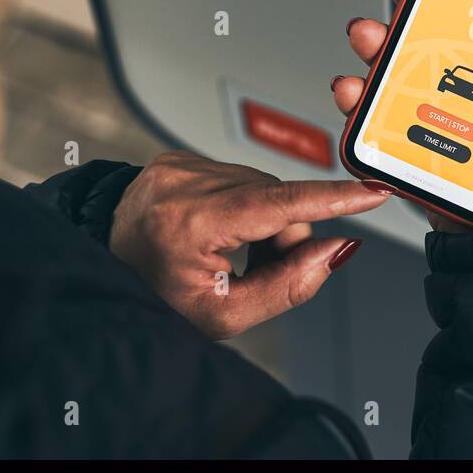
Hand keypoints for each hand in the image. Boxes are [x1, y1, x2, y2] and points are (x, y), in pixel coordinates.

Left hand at [110, 151, 389, 337]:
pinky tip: (218, 231)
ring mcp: (177, 164)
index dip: (333, 200)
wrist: (99, 270)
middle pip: (278, 198)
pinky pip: (238, 177)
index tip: (373, 191)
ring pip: (263, 185)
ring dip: (265, 220)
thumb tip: (337, 250)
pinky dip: (243, 205)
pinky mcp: (178, 157)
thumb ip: (289, 285)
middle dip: (286, 235)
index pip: (277, 205)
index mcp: (188, 222)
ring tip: (232, 253)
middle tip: (259, 270)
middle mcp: (181, 183)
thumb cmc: (154, 299)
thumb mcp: (223, 314)